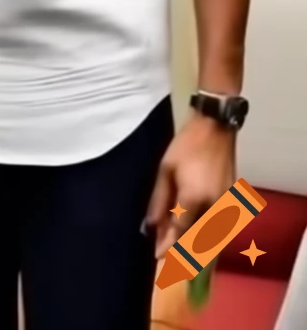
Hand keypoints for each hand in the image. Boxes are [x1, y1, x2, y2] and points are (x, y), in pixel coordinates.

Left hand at [145, 113, 236, 257]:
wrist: (215, 129)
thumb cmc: (185, 146)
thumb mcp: (165, 170)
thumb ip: (159, 199)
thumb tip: (151, 224)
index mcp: (195, 198)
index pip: (181, 231)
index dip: (169, 244)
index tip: (157, 254)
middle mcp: (215, 207)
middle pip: (198, 238)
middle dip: (182, 247)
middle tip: (166, 251)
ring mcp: (227, 205)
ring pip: (211, 234)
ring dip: (195, 241)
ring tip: (176, 241)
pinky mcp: (232, 200)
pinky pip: (219, 224)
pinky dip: (206, 231)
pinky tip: (192, 227)